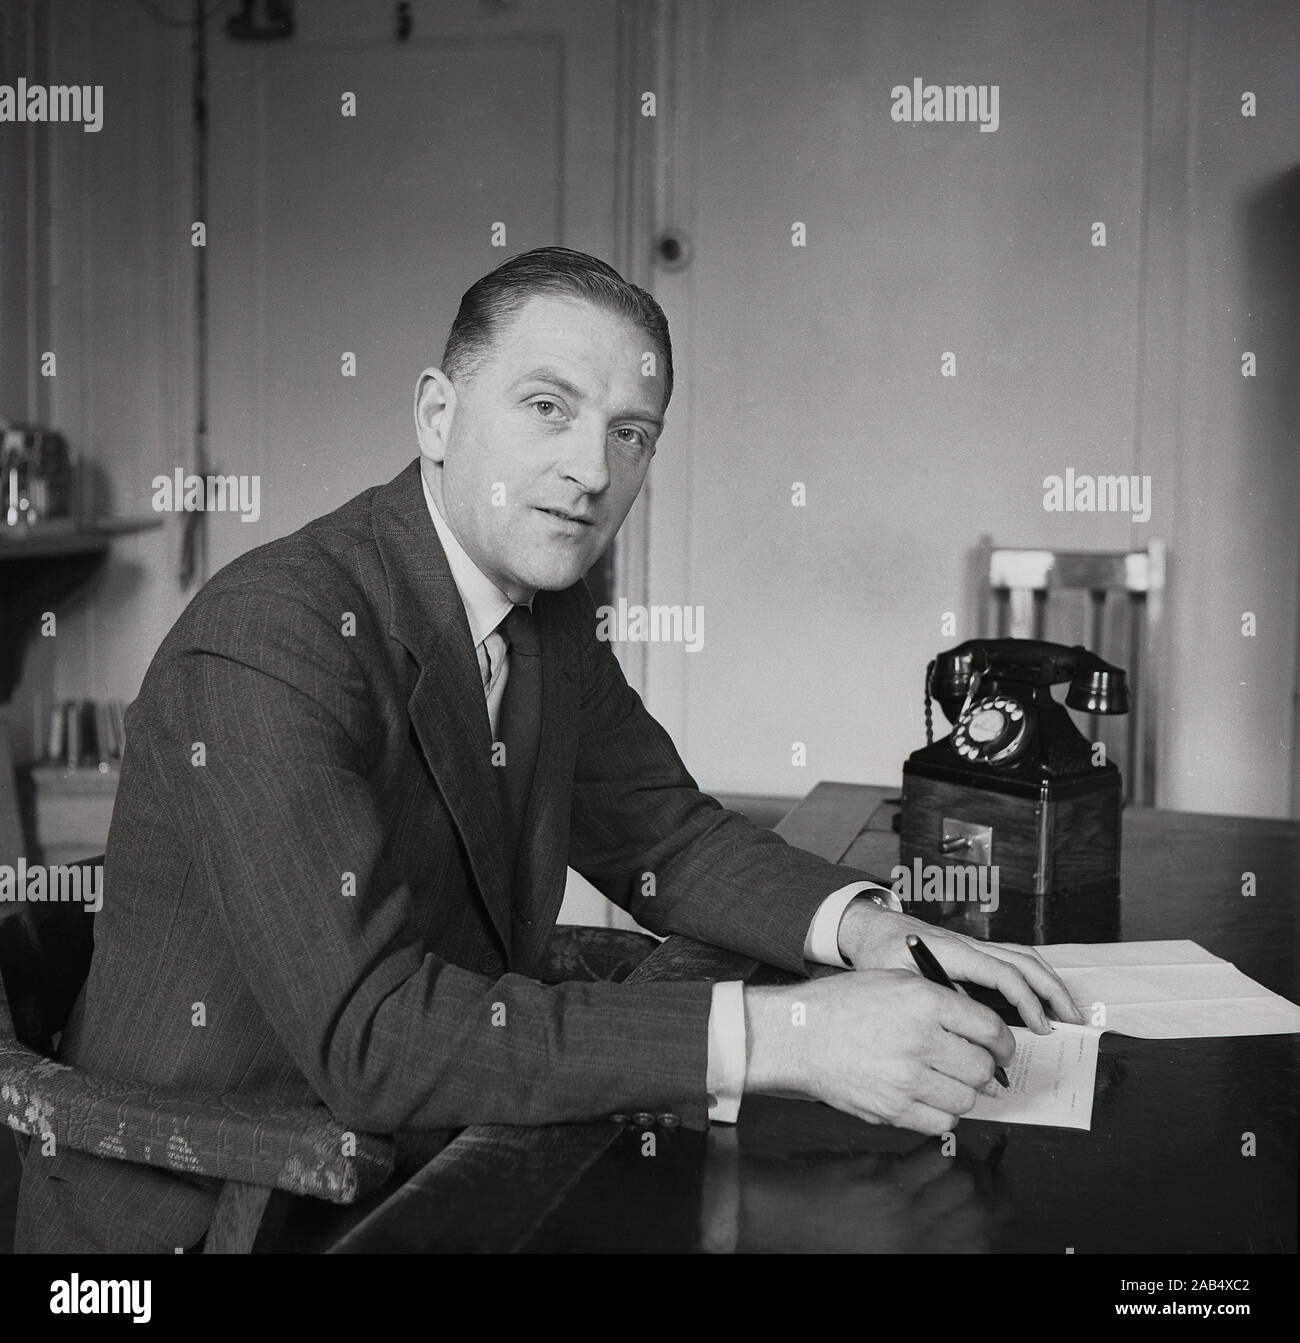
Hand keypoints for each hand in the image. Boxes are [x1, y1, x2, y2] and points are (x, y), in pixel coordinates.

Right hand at [744, 971, 1014, 1134]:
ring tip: (946, 1079)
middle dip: (984, 1068)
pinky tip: (928, 1096)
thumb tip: (982, 1033)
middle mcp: (920, 1039)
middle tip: (974, 1065)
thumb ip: (940, 1002)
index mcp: (924, 1001)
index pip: (989, 1028)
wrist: (798, 1034)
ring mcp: (907, 1079)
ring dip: (963, 1091)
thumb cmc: (841, 1005)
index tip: (1000, 1048)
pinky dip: (942, 1113)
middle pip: (982, 1067)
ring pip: (966, 1098)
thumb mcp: (894, 982)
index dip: (1003, 1042)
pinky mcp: (893, 1109)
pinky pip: (942, 1122)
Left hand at [836, 900, 1085, 1032]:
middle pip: (1024, 961)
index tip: (1040, 1027)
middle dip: (1053, 990)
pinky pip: (1012, 961)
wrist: (870, 928)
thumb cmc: (880, 952)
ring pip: (1023, 958)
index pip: (1003, 973)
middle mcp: (970, 945)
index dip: (1027, 1001)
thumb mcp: (901, 980)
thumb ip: (935, 998)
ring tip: (1067, 1012)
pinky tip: (1042, 1000)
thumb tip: (969, 1025)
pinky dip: (1035, 978)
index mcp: (954, 950)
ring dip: (1050, 983)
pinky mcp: (972, 953)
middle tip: (1073, 1021)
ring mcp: (974, 947)